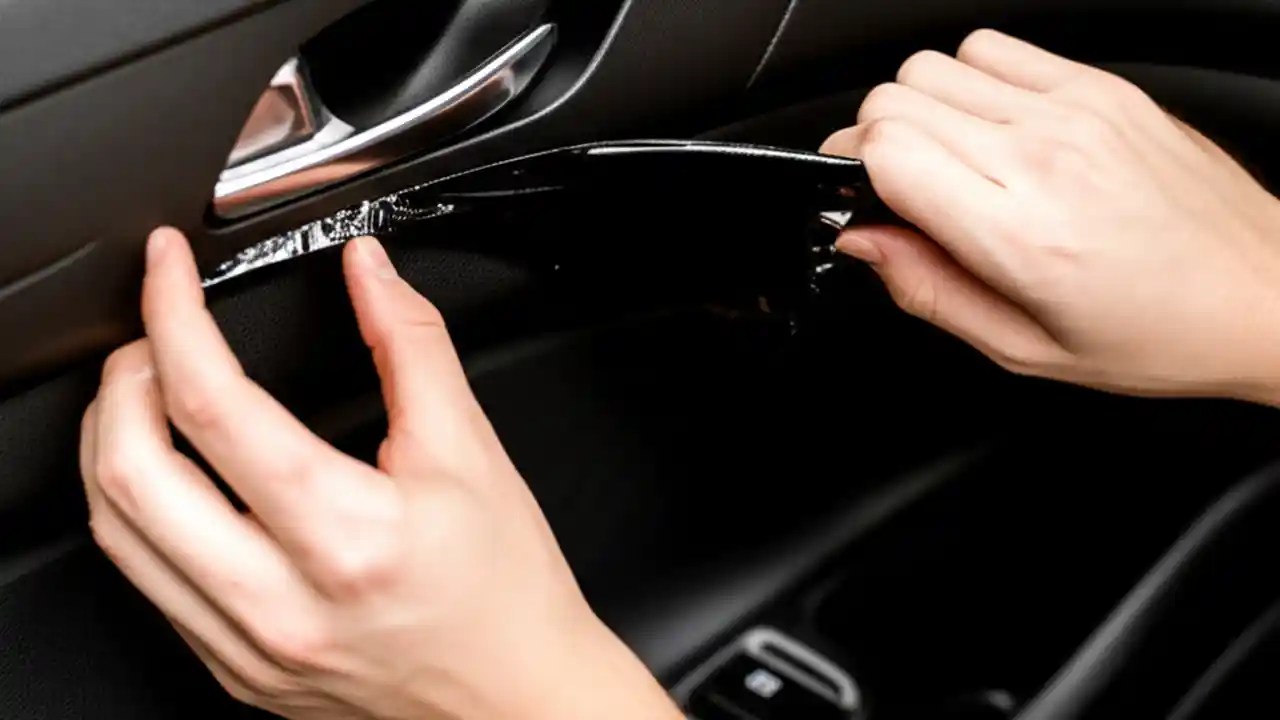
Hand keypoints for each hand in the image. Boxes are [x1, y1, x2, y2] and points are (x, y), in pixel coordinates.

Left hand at [80, 229, 679, 719]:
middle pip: (132, 474)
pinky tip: (176, 480)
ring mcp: (248, 646)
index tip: (168, 271)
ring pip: (117, 533)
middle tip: (153, 335)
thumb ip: (412, 346)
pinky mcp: (236, 670)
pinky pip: (149, 581)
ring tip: (147, 396)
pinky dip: (140, 510)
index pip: (215, 408)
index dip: (175, 318)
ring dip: (113, 443)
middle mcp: (283, 602)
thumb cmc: (506, 590)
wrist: (518, 695)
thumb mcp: (470, 450)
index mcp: (348, 536)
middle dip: (122, 379)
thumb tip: (370, 272)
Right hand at [822, 29, 1279, 403]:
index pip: (885, 150)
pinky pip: (993, 48)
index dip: (849, 170)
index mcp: (1018, 232)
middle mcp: (1043, 157)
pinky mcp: (1099, 87)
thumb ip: (926, 290)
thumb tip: (861, 240)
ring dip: (920, 109)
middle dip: (874, 141)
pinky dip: (970, 80)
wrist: (1262, 294)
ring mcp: (1074, 111)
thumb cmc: (1157, 331)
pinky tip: (990, 128)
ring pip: (934, 66)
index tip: (860, 199)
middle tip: (898, 187)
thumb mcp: (1022, 346)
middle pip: (897, 98)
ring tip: (948, 160)